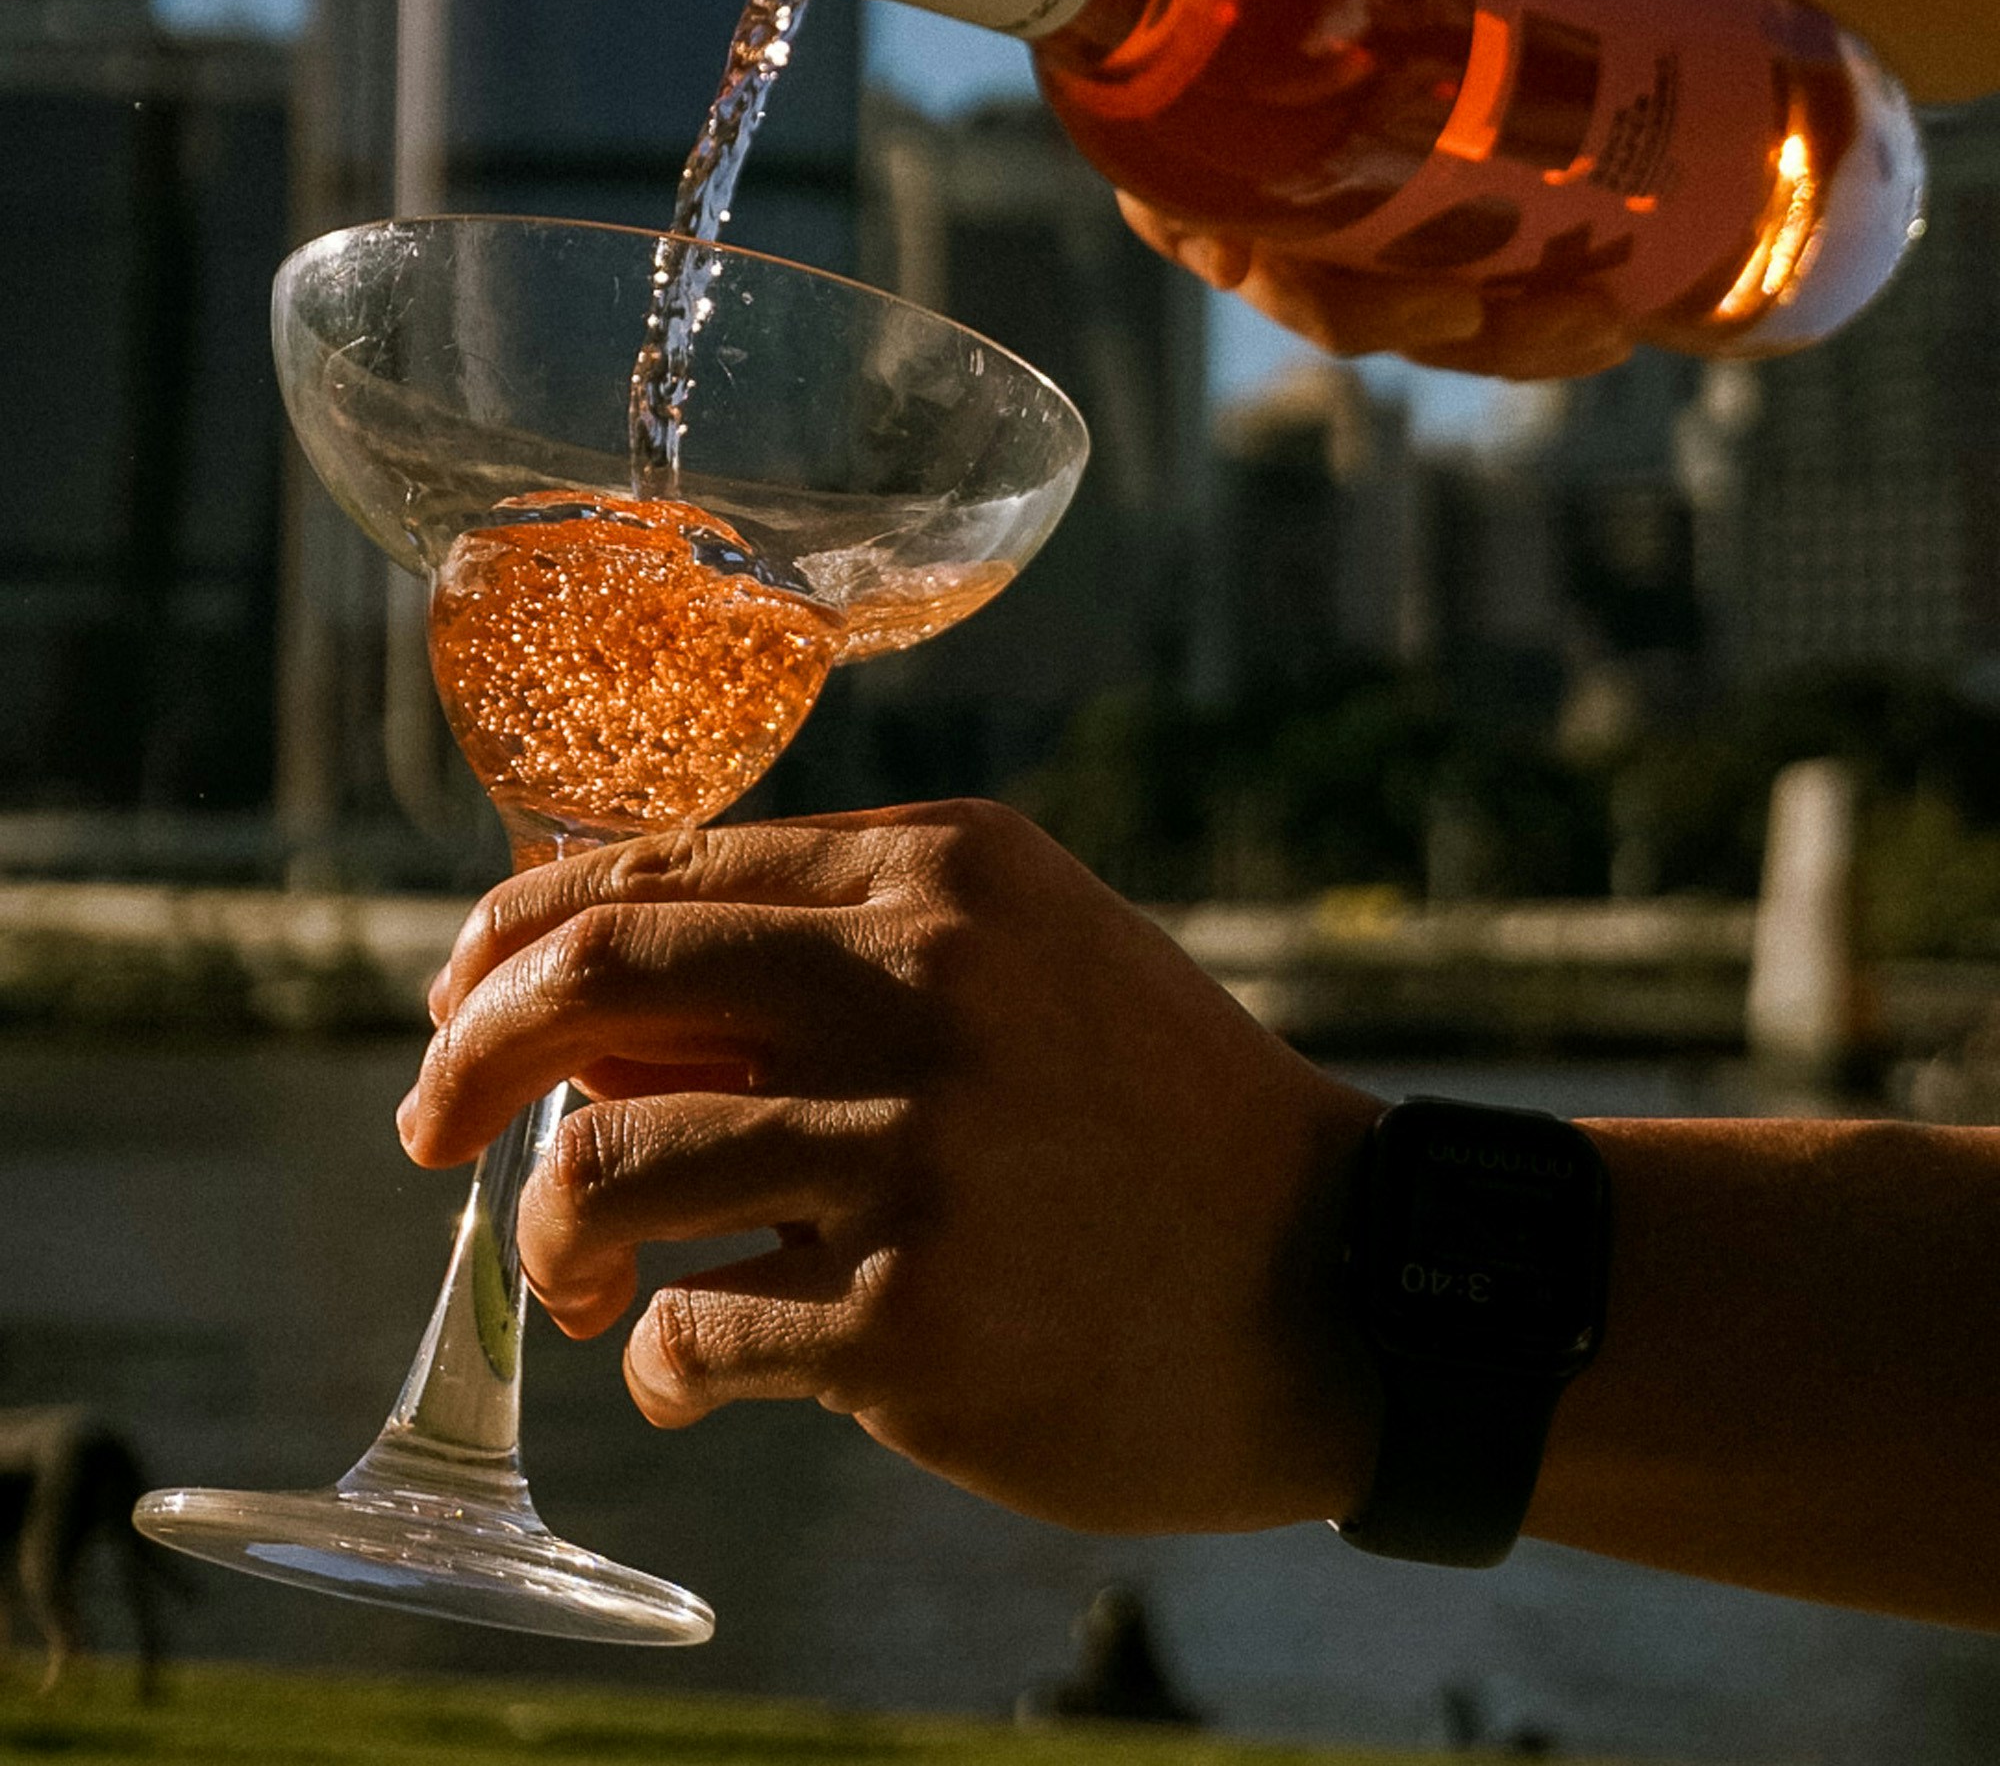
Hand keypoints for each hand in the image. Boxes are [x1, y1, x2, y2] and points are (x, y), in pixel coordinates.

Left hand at [401, 803, 1381, 1531]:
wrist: (1343, 1285)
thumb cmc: (1150, 1115)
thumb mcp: (1021, 958)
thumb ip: (832, 948)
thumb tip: (597, 1004)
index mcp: (939, 873)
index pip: (651, 871)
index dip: (511, 937)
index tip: (451, 1002)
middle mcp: (922, 985)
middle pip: (595, 981)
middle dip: (468, 1055)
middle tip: (423, 1125)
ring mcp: (918, 1157)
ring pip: (609, 1167)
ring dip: (552, 1240)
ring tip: (583, 1284)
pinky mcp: (915, 1327)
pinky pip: (689, 1336)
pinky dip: (654, 1367)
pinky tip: (690, 1376)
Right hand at [1120, 0, 1633, 380]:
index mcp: (1244, 50)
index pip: (1169, 164)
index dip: (1187, 223)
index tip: (1246, 252)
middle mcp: (1302, 150)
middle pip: (1282, 272)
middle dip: (1356, 314)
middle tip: (1458, 308)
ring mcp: (1393, 206)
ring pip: (1393, 310)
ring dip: (1474, 345)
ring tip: (1583, 321)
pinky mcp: (1484, 242)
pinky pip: (1486, 320)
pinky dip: (1539, 340)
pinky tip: (1613, 327)